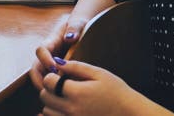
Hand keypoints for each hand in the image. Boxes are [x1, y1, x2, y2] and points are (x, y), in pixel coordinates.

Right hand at [29, 15, 87, 89]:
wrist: (80, 27)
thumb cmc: (79, 24)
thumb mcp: (78, 22)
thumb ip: (75, 27)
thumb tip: (69, 37)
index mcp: (51, 41)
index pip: (41, 50)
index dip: (44, 59)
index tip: (54, 68)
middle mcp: (47, 53)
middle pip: (36, 67)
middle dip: (39, 79)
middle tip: (48, 89)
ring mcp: (50, 61)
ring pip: (41, 75)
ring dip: (44, 85)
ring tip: (54, 95)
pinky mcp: (56, 70)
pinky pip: (50, 79)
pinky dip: (53, 87)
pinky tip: (61, 95)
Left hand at [40, 61, 168, 115]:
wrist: (130, 114)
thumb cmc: (117, 92)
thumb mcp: (99, 74)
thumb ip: (76, 67)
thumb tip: (56, 62)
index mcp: (76, 92)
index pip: (48, 81)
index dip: (52, 75)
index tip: (60, 75)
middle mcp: (71, 109)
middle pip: (44, 96)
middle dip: (50, 88)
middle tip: (61, 85)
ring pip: (47, 111)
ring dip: (51, 103)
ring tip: (65, 97)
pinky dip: (54, 114)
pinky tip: (64, 108)